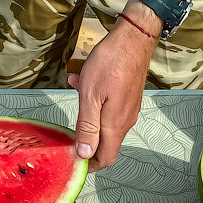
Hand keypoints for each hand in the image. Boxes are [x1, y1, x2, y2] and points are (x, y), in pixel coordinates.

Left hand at [68, 12, 158, 171]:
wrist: (134, 38)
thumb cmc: (111, 63)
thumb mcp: (90, 96)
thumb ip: (87, 127)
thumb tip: (84, 154)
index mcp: (115, 125)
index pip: (105, 158)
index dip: (89, 164)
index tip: (73, 161)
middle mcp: (125, 121)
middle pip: (106, 144)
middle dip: (85, 140)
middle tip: (68, 131)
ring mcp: (128, 109)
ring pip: (105, 124)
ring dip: (88, 116)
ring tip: (76, 95)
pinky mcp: (128, 97)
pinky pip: (109, 109)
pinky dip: (95, 102)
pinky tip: (83, 83)